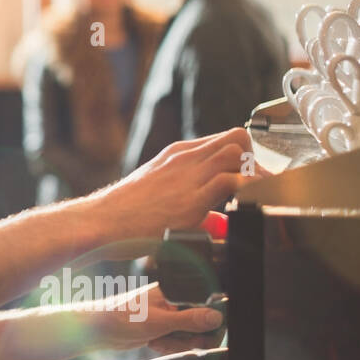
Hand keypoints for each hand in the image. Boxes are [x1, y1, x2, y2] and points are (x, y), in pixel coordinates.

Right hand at [88, 128, 255, 259]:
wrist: (99, 222)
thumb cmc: (124, 215)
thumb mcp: (157, 196)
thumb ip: (190, 204)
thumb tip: (219, 222)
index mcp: (176, 155)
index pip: (224, 139)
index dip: (246, 157)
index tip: (252, 180)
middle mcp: (183, 158)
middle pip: (237, 137)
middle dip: (256, 160)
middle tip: (259, 188)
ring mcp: (186, 176)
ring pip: (238, 151)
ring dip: (255, 173)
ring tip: (256, 198)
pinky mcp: (189, 200)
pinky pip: (232, 181)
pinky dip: (247, 191)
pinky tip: (247, 207)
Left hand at [90, 282, 224, 353]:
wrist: (100, 330)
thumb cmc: (123, 318)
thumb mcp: (160, 321)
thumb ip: (190, 320)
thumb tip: (216, 318)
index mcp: (174, 292)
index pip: (206, 308)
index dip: (207, 326)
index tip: (201, 337)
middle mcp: (173, 302)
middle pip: (200, 326)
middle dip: (188, 338)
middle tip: (172, 339)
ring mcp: (168, 316)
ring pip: (188, 337)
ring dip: (176, 344)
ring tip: (157, 340)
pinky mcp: (162, 328)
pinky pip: (176, 342)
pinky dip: (168, 346)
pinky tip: (154, 343)